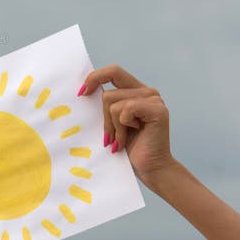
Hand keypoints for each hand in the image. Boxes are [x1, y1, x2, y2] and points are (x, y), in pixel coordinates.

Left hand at [80, 64, 173, 187]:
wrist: (149, 169)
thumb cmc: (129, 147)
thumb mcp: (113, 121)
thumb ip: (107, 103)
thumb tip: (82, 90)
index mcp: (137, 91)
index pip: (113, 71)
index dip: (94, 78)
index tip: (82, 93)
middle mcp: (147, 92)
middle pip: (108, 92)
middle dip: (104, 117)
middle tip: (110, 136)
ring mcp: (155, 100)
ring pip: (113, 103)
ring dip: (113, 126)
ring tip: (121, 140)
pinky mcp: (158, 110)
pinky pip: (125, 110)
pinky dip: (122, 127)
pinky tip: (130, 138)